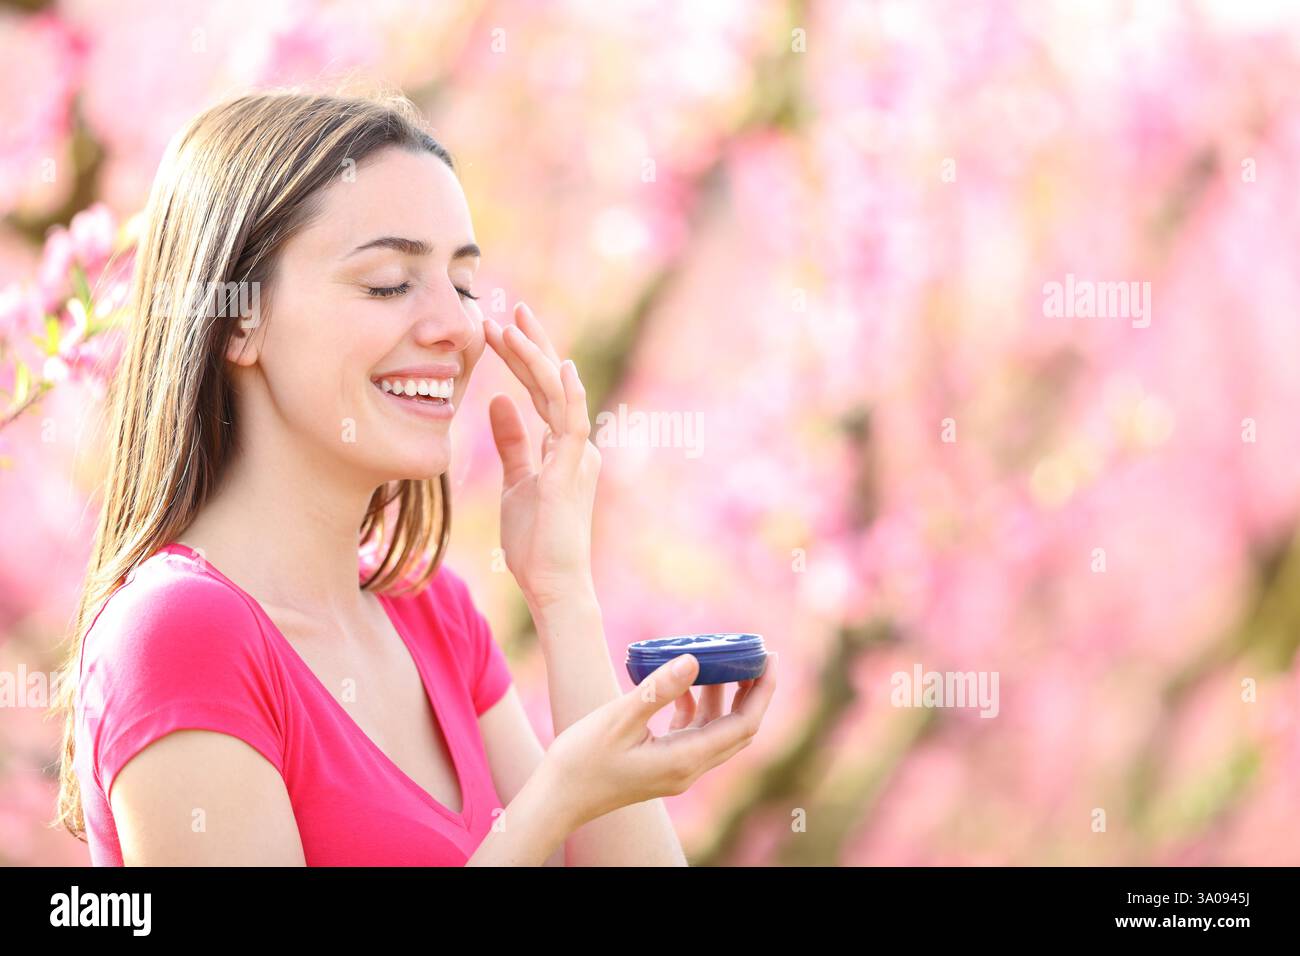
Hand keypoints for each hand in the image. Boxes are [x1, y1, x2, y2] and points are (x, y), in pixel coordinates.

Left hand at [484, 302, 600, 607]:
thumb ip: (512, 441)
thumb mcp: (515, 482)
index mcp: (562, 446)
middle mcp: (576, 444)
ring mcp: (577, 456)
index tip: (500, 328)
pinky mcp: (572, 471)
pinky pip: (573, 424)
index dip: (523, 358)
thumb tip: (499, 401)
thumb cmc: (536, 541)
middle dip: (532, 344)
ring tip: (511, 326)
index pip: (541, 391)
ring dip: (535, 359)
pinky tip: (559, 366)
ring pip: (559, 394)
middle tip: (511, 308)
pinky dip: (567, 394)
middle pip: (553, 383)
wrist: (552, 584)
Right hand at [542, 651, 779, 826]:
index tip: (769, 658)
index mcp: (685, 759)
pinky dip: (699, 709)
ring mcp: (677, 770)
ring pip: (718, 732)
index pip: (743, 724)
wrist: (558, 798)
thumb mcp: (619, 718)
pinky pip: (694, 735)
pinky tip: (687, 685)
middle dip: (753, 692)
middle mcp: (689, 769)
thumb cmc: (582, 759)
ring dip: (726, 698)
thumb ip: (658, 690)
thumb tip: (694, 661)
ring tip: (724, 661)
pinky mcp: (662, 766)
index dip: (762, 691)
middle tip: (758, 655)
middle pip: (739, 729)